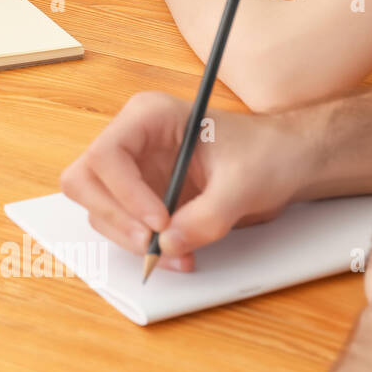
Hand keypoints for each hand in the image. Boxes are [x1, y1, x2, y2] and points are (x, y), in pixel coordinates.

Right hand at [59, 92, 307, 271]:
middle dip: (113, 217)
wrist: (286, 161)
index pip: (106, 154)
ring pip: (97, 208)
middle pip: (85, 181)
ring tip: (173, 254)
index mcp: (148, 117)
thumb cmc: (267, 152)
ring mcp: (130, 170)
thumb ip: (208, 216)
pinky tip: (175, 254)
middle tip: (149, 243)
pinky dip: (140, 246)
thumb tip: (169, 244)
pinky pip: (121, 225)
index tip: (159, 221)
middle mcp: (130, 141)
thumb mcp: (245, 183)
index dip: (124, 192)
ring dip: (127, 237)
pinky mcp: (138, 197)